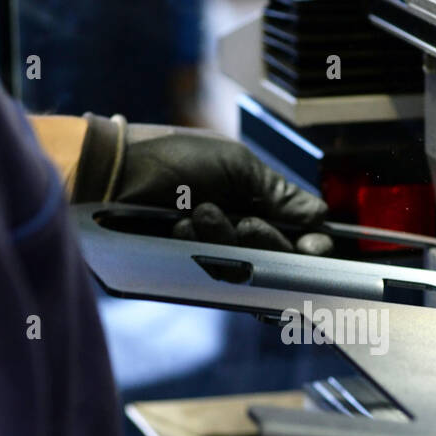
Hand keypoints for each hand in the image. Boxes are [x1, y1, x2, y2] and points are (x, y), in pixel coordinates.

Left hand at [74, 116, 330, 253]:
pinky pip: (217, 277)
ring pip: (249, 269)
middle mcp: (242, 229)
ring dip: (229, 242)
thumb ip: (279, 193)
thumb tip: (320, 216)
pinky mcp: (192, 270)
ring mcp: (217, 251)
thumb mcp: (236, 165)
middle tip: (243, 223)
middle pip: (281, 258)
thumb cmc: (171, 158)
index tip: (313, 245)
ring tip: (199, 214)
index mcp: (257, 201)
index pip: (302, 234)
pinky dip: (204, 253)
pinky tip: (181, 229)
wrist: (115, 173)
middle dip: (266, 241)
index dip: (313, 244)